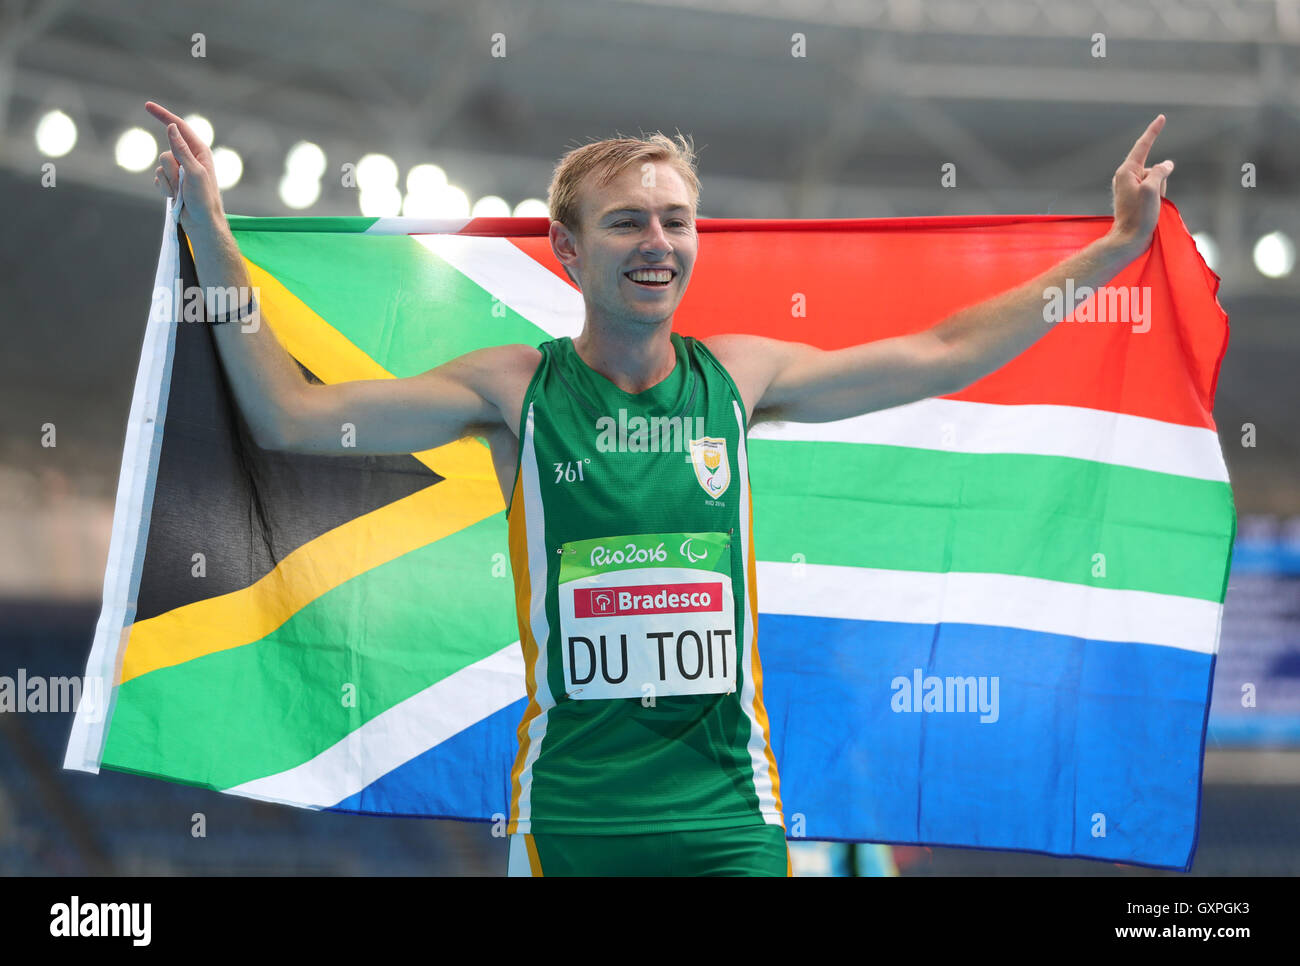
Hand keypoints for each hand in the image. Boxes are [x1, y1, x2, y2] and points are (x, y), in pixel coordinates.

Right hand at [145, 101, 224, 230]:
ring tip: (181, 192)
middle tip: (183, 183)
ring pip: (160, 166)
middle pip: (166, 151)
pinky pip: (158, 178)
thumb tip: (172, 127)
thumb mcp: (194, 172)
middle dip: (170, 169)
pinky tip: (175, 197)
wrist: (201, 222)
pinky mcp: (172, 181)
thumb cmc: (203, 198)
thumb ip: (181, 149)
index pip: (179, 127)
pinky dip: (164, 188)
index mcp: (200, 152)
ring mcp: (180, 170)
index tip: (147, 105)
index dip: (163, 116)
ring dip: (168, 181)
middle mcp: (190, 158)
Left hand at [1108, 114, 1174, 252]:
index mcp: (1126, 171)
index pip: (1143, 146)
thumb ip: (1160, 171)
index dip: (1153, 131)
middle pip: (1154, 168)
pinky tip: (1150, 211)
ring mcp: (1130, 187)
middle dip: (1161, 179)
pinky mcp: (1135, 196)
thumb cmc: (1139, 216)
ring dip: (1160, 190)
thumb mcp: (1152, 189)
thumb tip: (1166, 164)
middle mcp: (1126, 176)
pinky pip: (1155, 190)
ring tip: (1150, 207)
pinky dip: (1158, 197)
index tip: (1161, 117)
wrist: (1129, 239)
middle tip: (1151, 200)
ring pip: (1157, 179)